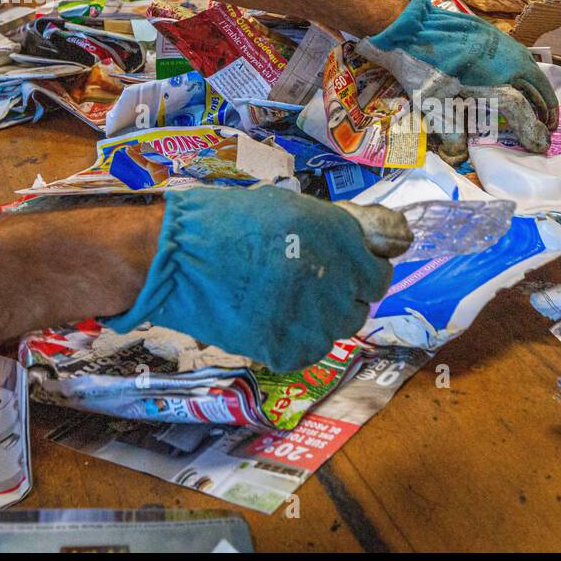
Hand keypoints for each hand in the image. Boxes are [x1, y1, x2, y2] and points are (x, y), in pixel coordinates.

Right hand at [103, 186, 403, 370]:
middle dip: (342, 298)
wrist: (180, 255)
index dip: (362, 273)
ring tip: (284, 305)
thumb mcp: (291, 207)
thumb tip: (362, 243)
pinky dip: (291, 343)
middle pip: (361, 305)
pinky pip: (305, 352)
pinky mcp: (289, 349)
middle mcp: (339, 280)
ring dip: (319, 322)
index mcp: (343, 240)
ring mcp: (316, 319)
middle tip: (310, 290)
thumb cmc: (227, 222)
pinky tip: (267, 322)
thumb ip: (333, 230)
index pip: (380, 274)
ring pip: (337, 332)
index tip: (346, 274)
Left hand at [358, 0, 559, 160]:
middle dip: (547, 110)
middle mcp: (510, 64)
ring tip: (543, 106)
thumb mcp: (435, 104)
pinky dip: (530, 74)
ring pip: (534, 72)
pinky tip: (523, 80)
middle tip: (549, 127)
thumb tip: (457, 153)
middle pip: (539, 90)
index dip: (533, 132)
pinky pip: (523, 57)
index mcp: (498, 85)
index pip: (524, 114)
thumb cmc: (424, 68)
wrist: (415, 26)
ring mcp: (507, 47)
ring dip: (541, 91)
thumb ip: (451, 130)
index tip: (541, 145)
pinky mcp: (499, 36)